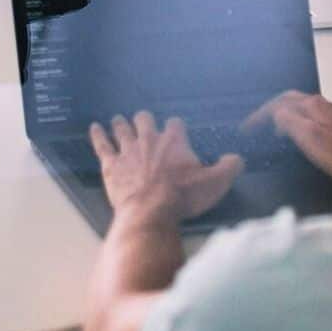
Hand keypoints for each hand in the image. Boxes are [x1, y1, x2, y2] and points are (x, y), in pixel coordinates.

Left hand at [91, 111, 243, 226]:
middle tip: (142, 118)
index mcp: (174, 141)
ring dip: (121, 124)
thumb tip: (236, 158)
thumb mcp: (216, 182)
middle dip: (144, 119)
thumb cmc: (184, 197)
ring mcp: (128, 151)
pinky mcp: (111, 165)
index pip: (175, 124)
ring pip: (122, 130)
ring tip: (118, 119)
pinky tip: (94, 128)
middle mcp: (149, 140)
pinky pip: (102, 144)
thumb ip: (229, 167)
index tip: (176, 128)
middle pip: (144, 120)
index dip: (175, 126)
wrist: (151, 211)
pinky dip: (98, 135)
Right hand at [241, 92, 331, 191]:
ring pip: (300, 108)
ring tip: (271, 133)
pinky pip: (309, 117)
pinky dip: (295, 123)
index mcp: (313, 106)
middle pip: (289, 100)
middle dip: (270, 110)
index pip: (278, 103)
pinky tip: (297, 139)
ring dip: (282, 116)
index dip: (259, 115)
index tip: (245, 130)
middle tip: (256, 127)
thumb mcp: (312, 139)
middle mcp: (322, 105)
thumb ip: (291, 122)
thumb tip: (275, 114)